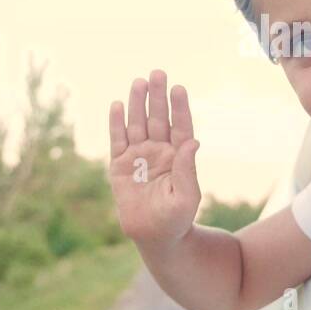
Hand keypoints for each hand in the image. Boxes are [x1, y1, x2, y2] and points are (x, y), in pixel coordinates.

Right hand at [108, 69, 201, 249]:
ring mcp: (139, 156)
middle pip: (158, 118)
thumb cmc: (176, 218)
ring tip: (138, 82)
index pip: (180, 126)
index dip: (180, 107)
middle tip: (157, 73)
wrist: (154, 236)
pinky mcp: (119, 164)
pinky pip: (117, 140)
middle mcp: (159, 151)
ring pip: (138, 124)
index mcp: (179, 156)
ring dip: (138, 104)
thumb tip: (193, 142)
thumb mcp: (187, 196)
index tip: (179, 88)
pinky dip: (116, 123)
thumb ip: (187, 169)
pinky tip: (118, 104)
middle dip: (157, 96)